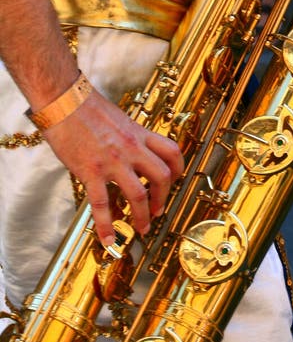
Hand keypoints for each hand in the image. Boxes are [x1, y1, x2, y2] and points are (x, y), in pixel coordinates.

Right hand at [44, 89, 183, 247]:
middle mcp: (131, 148)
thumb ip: (129, 137)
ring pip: (139, 194)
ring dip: (143, 216)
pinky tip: (108, 240)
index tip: (173, 181)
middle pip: (162, 175)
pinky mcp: (91, 171)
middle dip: (163, 197)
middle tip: (158, 210)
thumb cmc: (87, 108)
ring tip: (141, 228)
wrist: (64, 100)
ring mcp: (112, 161)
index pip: (171, 151)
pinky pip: (102, 204)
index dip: (178, 169)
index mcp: (138, 133)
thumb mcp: (119, 119)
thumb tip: (132, 151)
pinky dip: (106, 226)